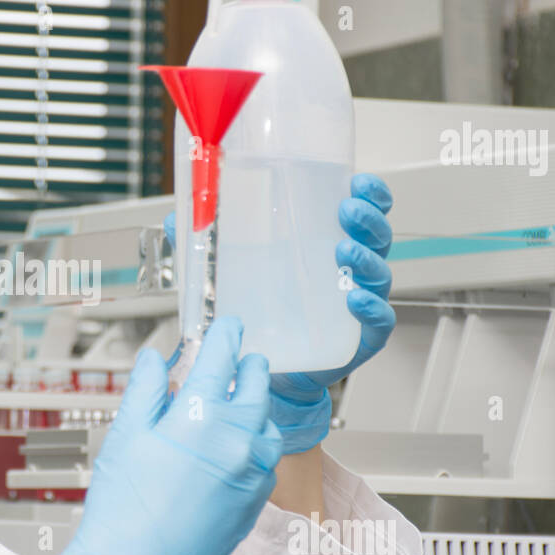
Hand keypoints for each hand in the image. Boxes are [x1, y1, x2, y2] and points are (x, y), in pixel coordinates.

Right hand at [39, 316, 282, 554]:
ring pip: (267, 422)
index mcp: (200, 417)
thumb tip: (159, 359)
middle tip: (232, 361)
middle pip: (256, 384)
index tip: (227, 324)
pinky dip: (253, 444)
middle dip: (245, 367)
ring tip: (231, 405)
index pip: (223, 357)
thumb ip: (147, 390)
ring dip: (254, 407)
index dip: (224, 334)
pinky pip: (266, 460)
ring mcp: (253, 474)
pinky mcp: (257, 503)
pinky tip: (229, 449)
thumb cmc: (120, 509)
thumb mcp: (124, 436)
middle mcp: (236, 441)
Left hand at [162, 172, 395, 453]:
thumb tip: (176, 218)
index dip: (369, 194)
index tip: (359, 180)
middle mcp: (349, 271)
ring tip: (344, 250)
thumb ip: (207, 245)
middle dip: (368, 220)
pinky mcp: (359, 339)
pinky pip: (377, 321)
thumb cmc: (260, 314)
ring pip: (378, 275)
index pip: (360, 211)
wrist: (268, 374)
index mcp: (326, 245)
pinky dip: (370, 308)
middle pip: (376, 237)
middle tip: (347, 210)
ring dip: (366, 259)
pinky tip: (354, 298)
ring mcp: (359, 304)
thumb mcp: (230, 274)